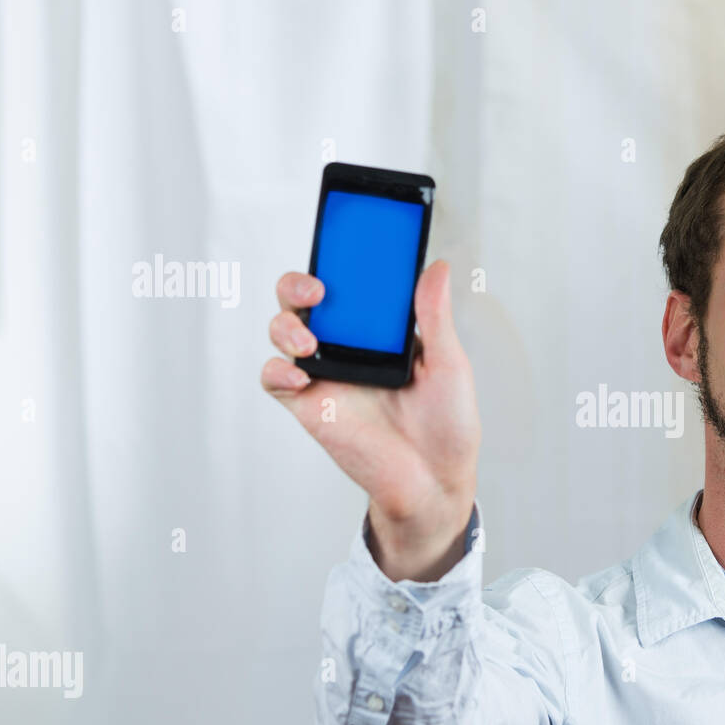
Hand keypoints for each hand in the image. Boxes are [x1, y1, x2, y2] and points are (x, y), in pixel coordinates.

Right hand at [260, 260, 480, 580]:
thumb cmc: (447, 425)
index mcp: (381, 329)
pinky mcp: (310, 405)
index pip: (352, 283)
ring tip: (309, 340)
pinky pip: (275, 379)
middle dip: (299, 283)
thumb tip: (436, 268)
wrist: (433, 482)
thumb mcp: (449, 365)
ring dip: (287, 325)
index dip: (339, 258)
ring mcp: (327, 373)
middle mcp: (349, 345)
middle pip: (305, 299)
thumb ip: (435, 318)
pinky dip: (277, 370)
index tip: (341, 242)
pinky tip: (299, 374)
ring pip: (283, 330)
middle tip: (318, 289)